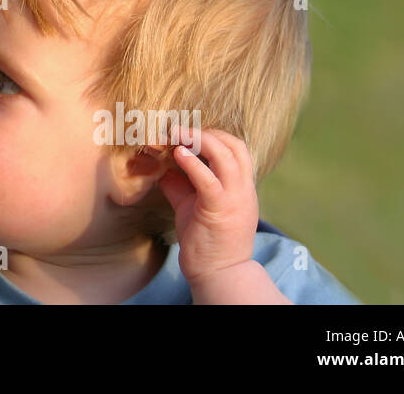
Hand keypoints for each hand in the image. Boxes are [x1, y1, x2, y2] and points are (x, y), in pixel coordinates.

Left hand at [156, 127, 259, 286]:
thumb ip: (182, 182)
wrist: (218, 273)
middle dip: (207, 132)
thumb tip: (161, 163)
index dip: (212, 135)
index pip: (236, 148)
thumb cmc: (206, 239)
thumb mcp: (193, 203)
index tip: (187, 132)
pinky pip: (209, 180)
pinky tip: (177, 154)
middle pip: (235, 145)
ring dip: (199, 139)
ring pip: (226, 156)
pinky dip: (193, 164)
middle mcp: (243, 189)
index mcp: (241, 186)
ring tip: (177, 135)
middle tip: (180, 129)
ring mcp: (235, 198)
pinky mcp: (220, 210)